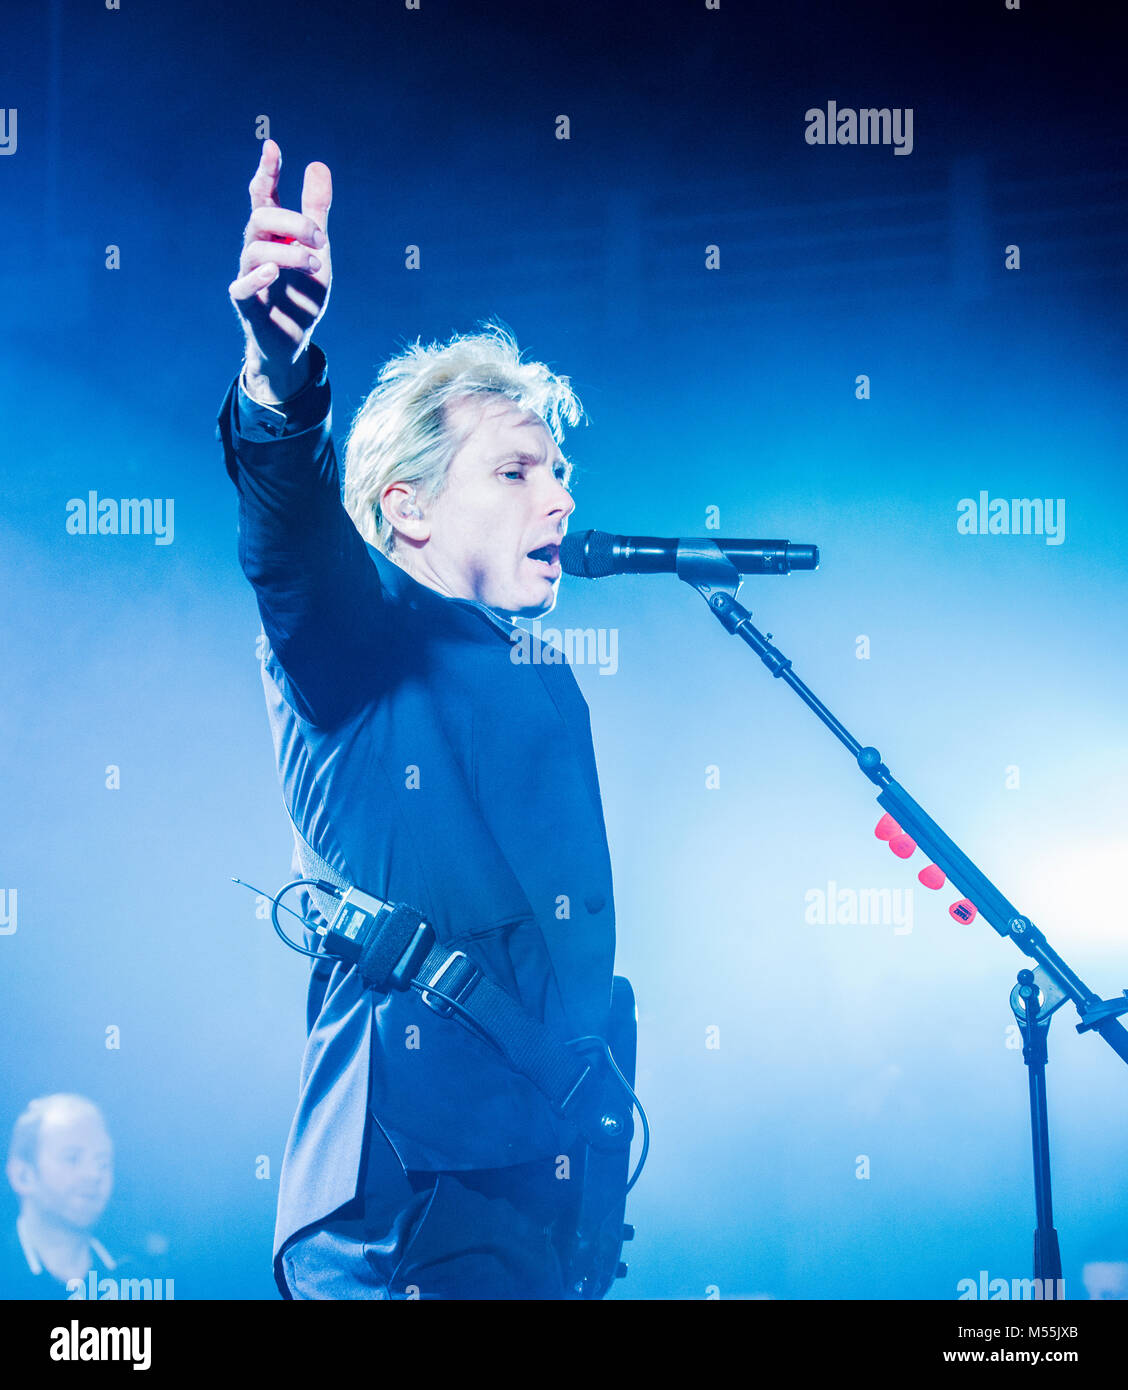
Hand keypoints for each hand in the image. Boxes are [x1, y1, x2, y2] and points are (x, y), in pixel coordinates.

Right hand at [228, 140, 331, 394]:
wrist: (295, 339)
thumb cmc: (301, 293)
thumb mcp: (317, 250)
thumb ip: (316, 212)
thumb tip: (317, 164)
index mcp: (273, 235)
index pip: (263, 195)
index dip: (267, 172)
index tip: (273, 147)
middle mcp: (257, 250)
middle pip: (260, 219)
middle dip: (294, 223)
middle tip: (322, 239)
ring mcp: (249, 276)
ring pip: (255, 251)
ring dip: (289, 253)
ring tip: (315, 263)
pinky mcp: (247, 304)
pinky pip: (240, 287)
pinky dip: (256, 279)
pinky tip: (272, 273)